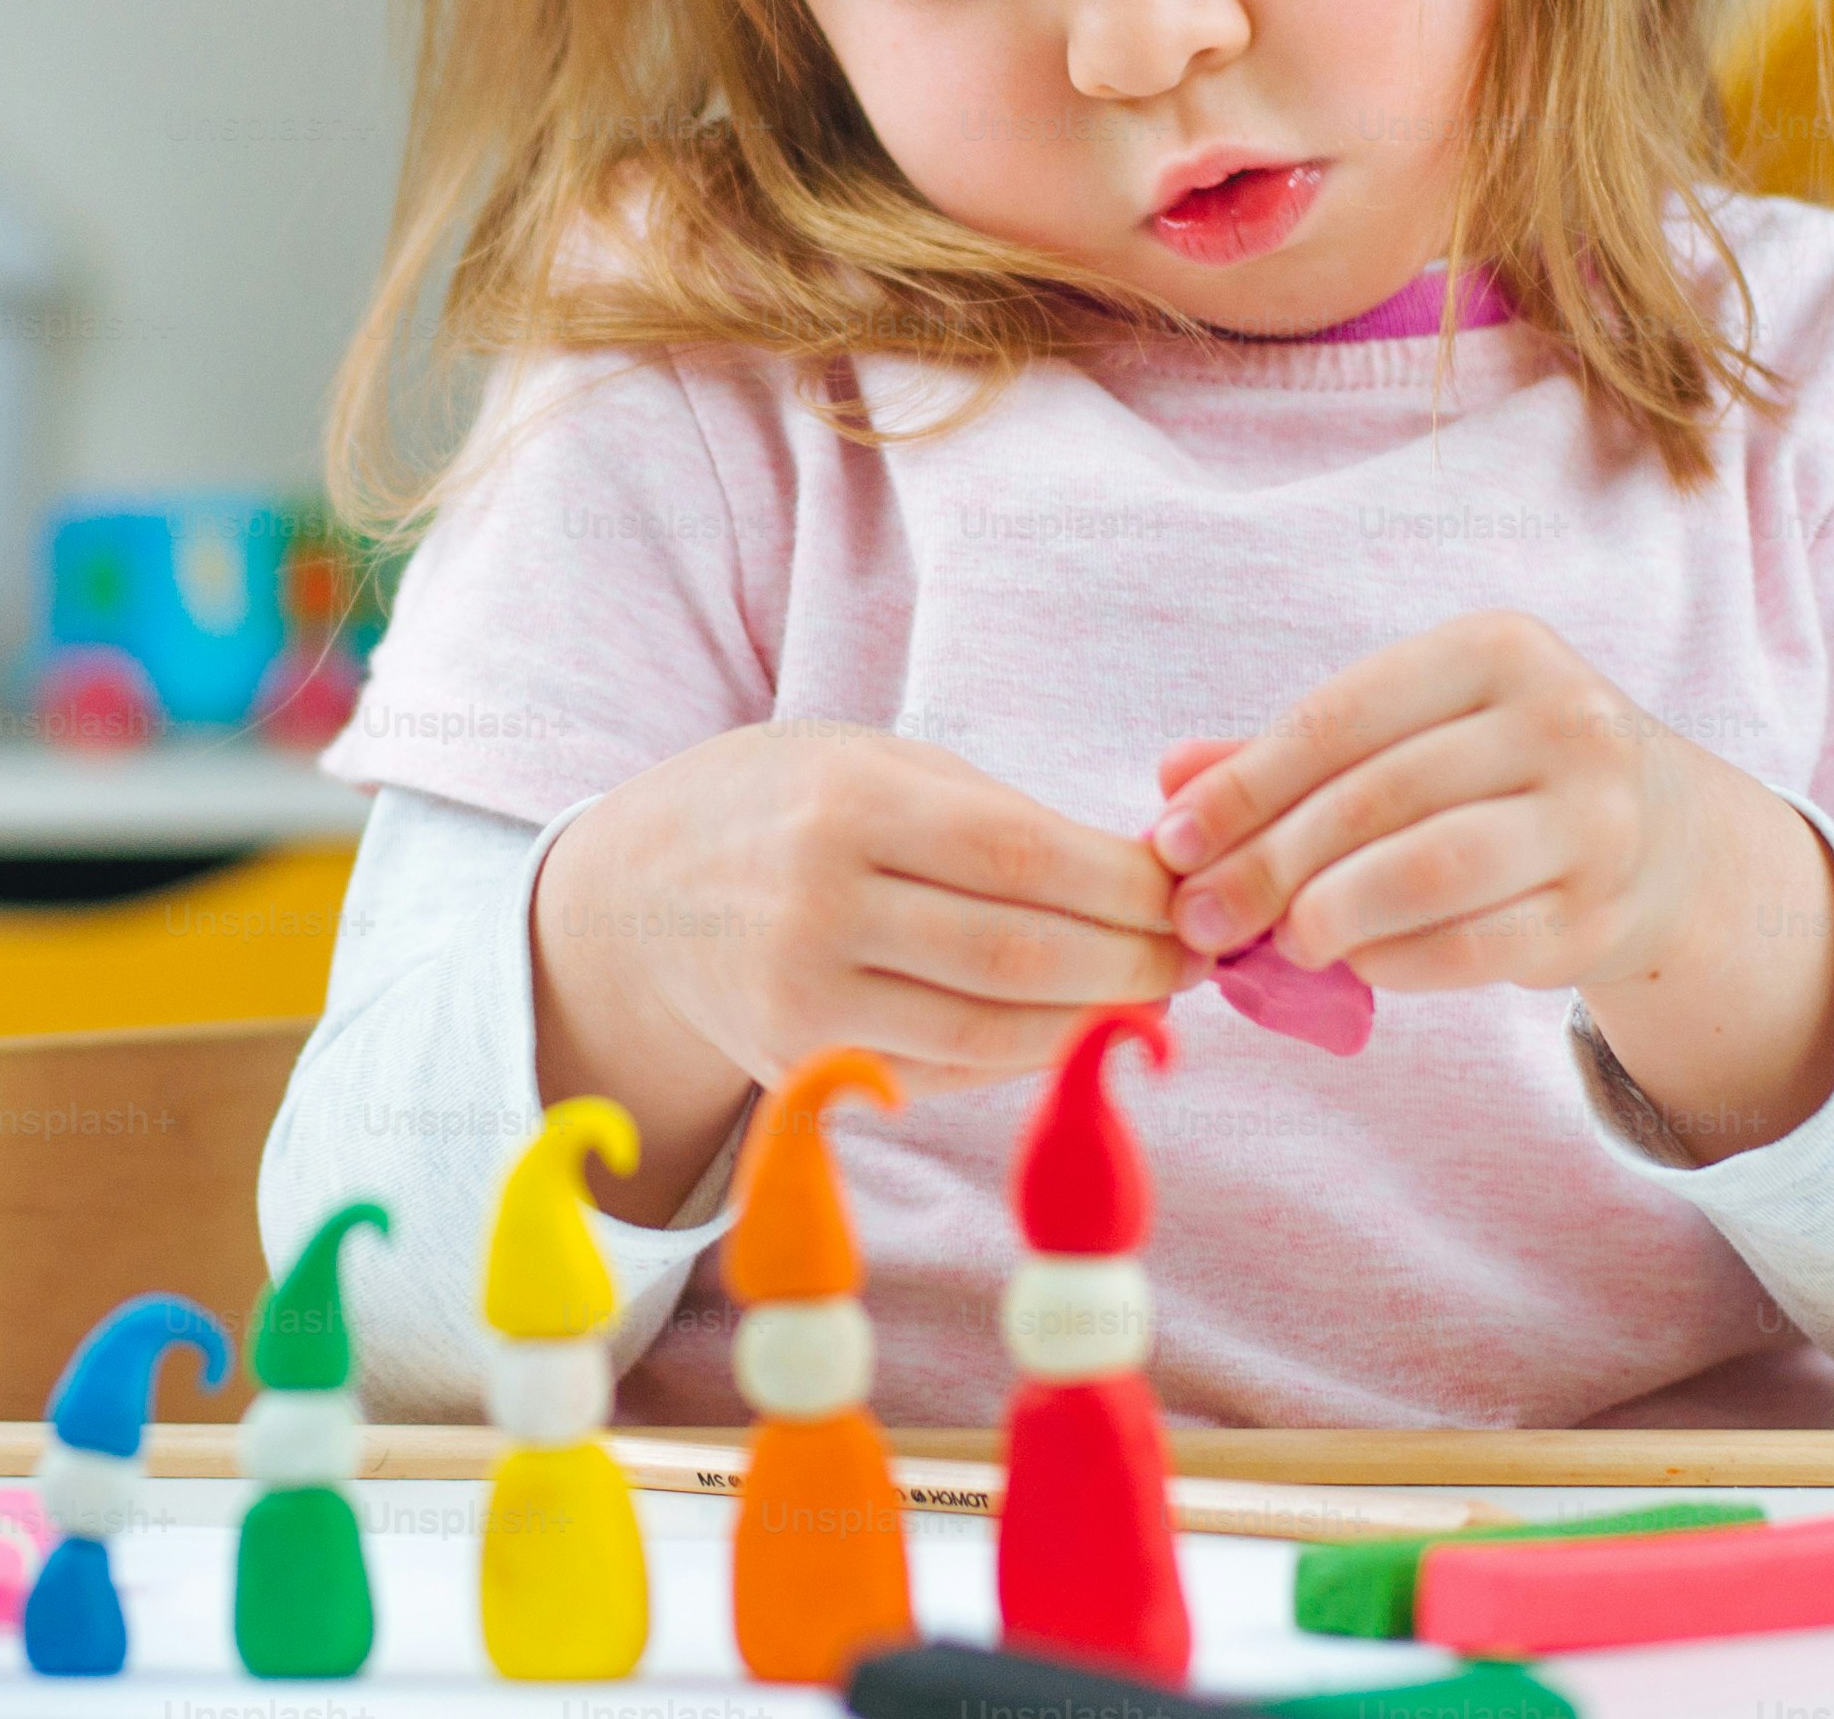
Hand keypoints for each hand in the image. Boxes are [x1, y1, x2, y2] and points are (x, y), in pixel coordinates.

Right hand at [535, 723, 1195, 1218]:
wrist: (637, 896)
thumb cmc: (786, 807)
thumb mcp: (874, 763)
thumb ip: (997, 815)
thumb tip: (1148, 875)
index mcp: (846, 807)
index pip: (1024, 858)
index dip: (1126, 886)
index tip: (1189, 891)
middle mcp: (817, 909)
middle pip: (1020, 956)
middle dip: (1132, 962)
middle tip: (1196, 957)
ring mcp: (804, 1003)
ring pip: (992, 1032)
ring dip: (1095, 1021)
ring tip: (1151, 995)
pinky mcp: (800, 1070)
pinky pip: (946, 1071)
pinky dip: (1026, 1052)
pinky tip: (1072, 1025)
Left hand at [1142, 611, 1833, 1154]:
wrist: (1666, 840)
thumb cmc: (1498, 774)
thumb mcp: (1412, 731)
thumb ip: (1293, 752)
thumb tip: (1171, 781)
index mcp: (1498, 649)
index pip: (1342, 716)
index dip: (1245, 784)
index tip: (1171, 841)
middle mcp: (1563, 721)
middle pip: (1378, 799)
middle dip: (1270, 865)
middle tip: (1199, 918)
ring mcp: (1595, 820)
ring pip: (1430, 872)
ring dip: (1331, 915)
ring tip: (1275, 943)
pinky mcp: (1600, 913)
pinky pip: (1475, 947)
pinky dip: (1397, 961)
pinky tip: (1354, 963)